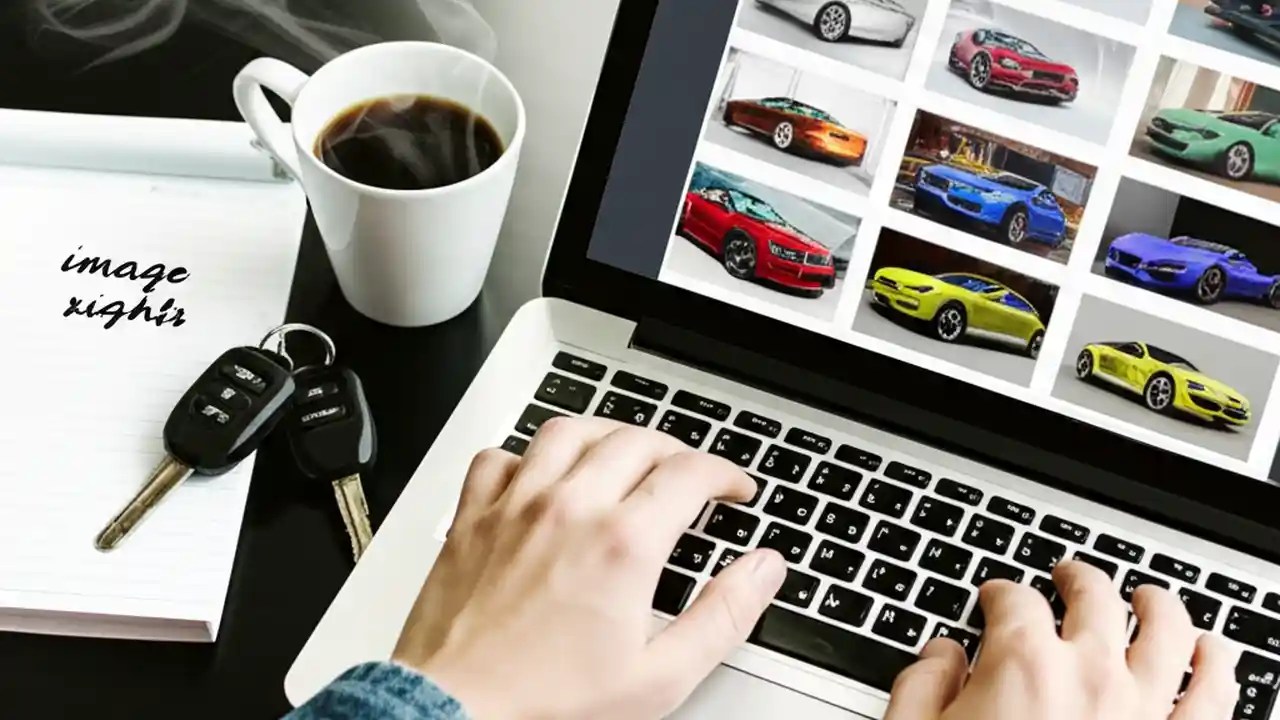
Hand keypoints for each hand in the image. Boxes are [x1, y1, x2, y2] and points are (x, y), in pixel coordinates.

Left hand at [392, 417, 786, 718]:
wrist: (456, 715)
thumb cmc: (546, 705)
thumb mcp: (660, 676)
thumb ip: (724, 615)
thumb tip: (763, 570)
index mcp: (623, 543)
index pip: (690, 473)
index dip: (725, 474)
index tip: (733, 490)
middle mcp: (569, 509)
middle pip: (637, 440)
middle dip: (676, 452)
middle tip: (689, 477)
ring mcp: (516, 507)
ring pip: (569, 431)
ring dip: (607, 436)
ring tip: (623, 456)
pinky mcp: (472, 518)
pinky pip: (498, 456)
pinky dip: (525, 456)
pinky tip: (540, 476)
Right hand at [886, 561, 1241, 719]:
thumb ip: (921, 685)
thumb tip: (940, 654)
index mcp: (1021, 664)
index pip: (1011, 600)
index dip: (997, 593)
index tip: (994, 599)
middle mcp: (1089, 675)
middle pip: (1094, 597)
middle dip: (1077, 578)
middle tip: (1067, 576)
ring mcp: (1143, 710)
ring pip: (1168, 630)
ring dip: (1157, 603)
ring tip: (1148, 596)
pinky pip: (1215, 696)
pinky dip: (1218, 665)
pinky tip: (1212, 651)